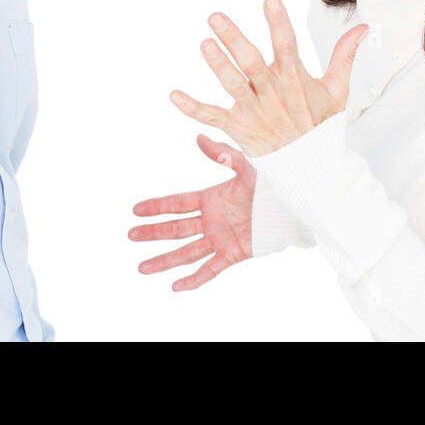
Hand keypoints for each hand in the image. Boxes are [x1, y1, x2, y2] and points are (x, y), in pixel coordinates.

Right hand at [129, 134, 255, 290]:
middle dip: (153, 233)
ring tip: (142, 267)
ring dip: (165, 260)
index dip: (157, 206)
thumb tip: (199, 137)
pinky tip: (176, 286)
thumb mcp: (245, 166)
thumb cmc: (270, 184)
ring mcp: (220, 239)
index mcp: (211, 199)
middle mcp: (211, 220)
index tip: (136, 210)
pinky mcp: (233, 254)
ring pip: (187, 252)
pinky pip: (210, 269)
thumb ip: (222, 154)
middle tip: (131, 235)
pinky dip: (194, 279)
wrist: (293, 206)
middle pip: (176, 229)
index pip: (177, 203)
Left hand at [169, 0, 369, 156]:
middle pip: (250, 62)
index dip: (278, 23)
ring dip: (217, 64)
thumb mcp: (337, 90)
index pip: (287, 46)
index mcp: (294, 79)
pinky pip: (211, 116)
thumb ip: (345, 55)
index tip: (269, 0)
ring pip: (232, 84)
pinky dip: (191, 108)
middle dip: (233, 38)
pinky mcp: (237, 128)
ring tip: (204, 43)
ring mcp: (253, 111)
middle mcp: (271, 93)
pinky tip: (173, 95)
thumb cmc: (322, 126)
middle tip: (215, 17)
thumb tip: (363, 28)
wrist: (311, 168)